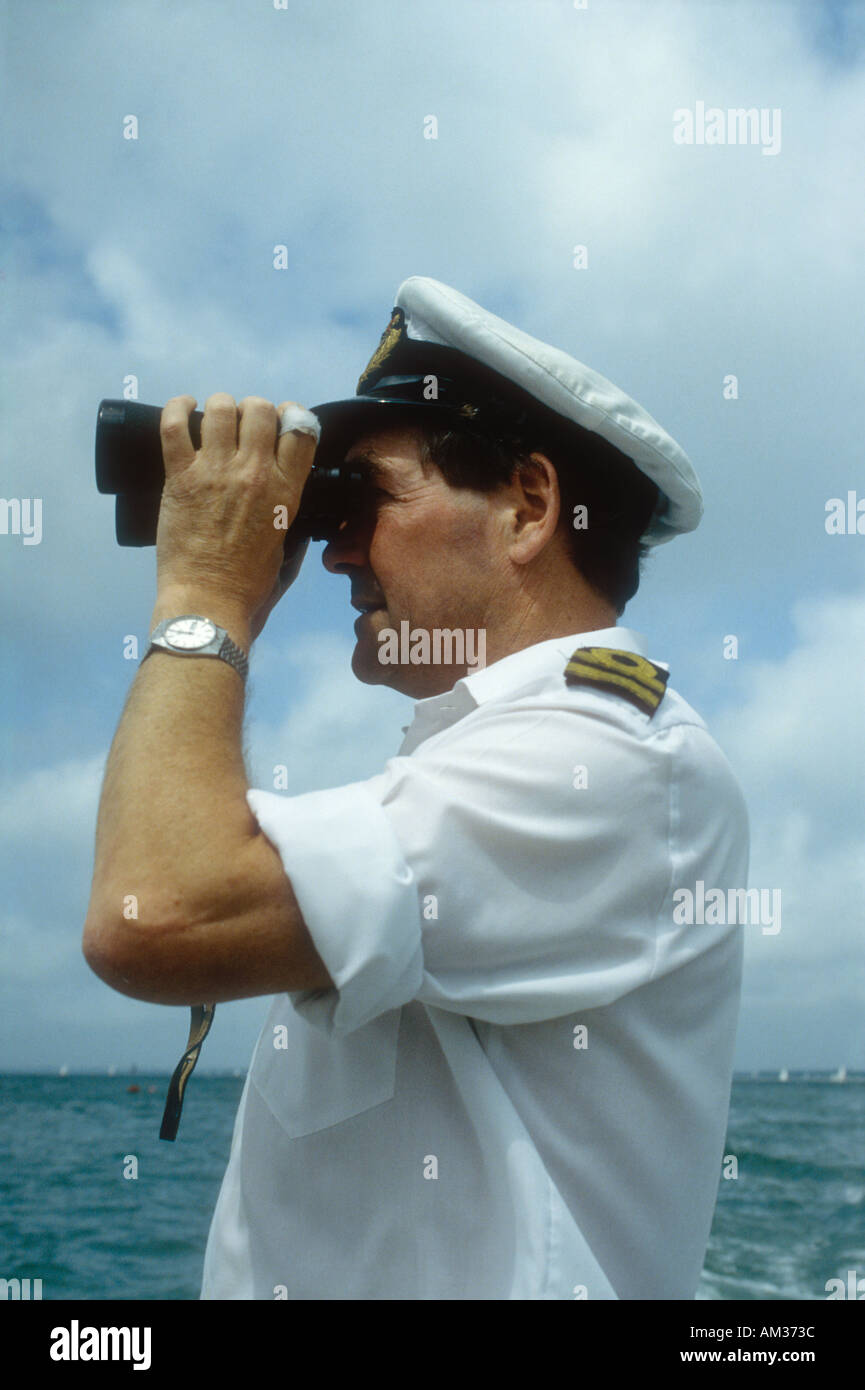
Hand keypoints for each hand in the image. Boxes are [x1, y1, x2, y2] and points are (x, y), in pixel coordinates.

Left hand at [155, 394, 315, 638]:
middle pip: (260, 409)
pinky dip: (178, 408)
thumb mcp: (286, 543)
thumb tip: (284, 488)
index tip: (281, 419)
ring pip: (221, 408)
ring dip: (219, 406)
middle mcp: (254, 473)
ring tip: (212, 418)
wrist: (209, 600)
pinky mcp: (180, 477)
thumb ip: (287, 508)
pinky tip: (183, 408)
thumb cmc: (250, 583)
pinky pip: (175, 425)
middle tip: (242, 424)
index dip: (291, 415)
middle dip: (253, 409)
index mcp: (286, 490)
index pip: (301, 430)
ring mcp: (216, 471)